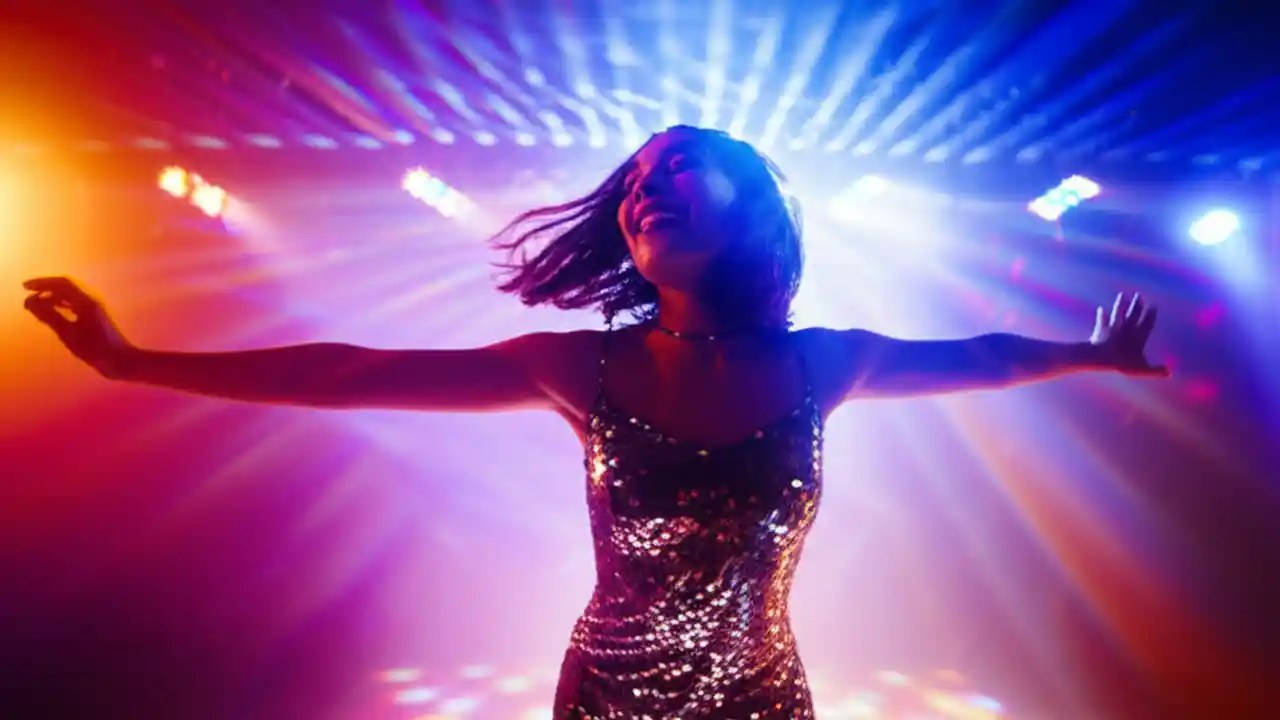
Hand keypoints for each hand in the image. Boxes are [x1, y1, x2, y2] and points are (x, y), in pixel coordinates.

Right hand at [23, 276, 137, 378]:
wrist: (122, 361)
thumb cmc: (96, 349)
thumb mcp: (68, 334)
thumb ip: (48, 316)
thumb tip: (30, 301)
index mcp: (87, 301)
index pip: (62, 283)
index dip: (42, 282)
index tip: (25, 287)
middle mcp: (92, 301)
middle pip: (66, 286)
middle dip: (46, 287)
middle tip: (28, 293)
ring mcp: (95, 309)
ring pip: (70, 295)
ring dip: (52, 296)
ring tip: (36, 304)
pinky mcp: (95, 317)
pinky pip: (75, 304)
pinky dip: (61, 304)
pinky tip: (53, 311)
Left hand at [1090, 291, 1168, 376]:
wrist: (1102, 356)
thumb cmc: (1123, 363)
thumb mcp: (1142, 369)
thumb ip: (1156, 370)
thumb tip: (1169, 373)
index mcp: (1138, 336)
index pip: (1147, 323)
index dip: (1150, 315)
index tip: (1154, 305)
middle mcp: (1127, 328)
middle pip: (1133, 314)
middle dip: (1137, 305)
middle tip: (1139, 295)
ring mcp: (1113, 327)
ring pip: (1118, 313)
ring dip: (1120, 304)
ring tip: (1121, 295)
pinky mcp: (1101, 329)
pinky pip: (1101, 321)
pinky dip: (1101, 315)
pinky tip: (1100, 309)